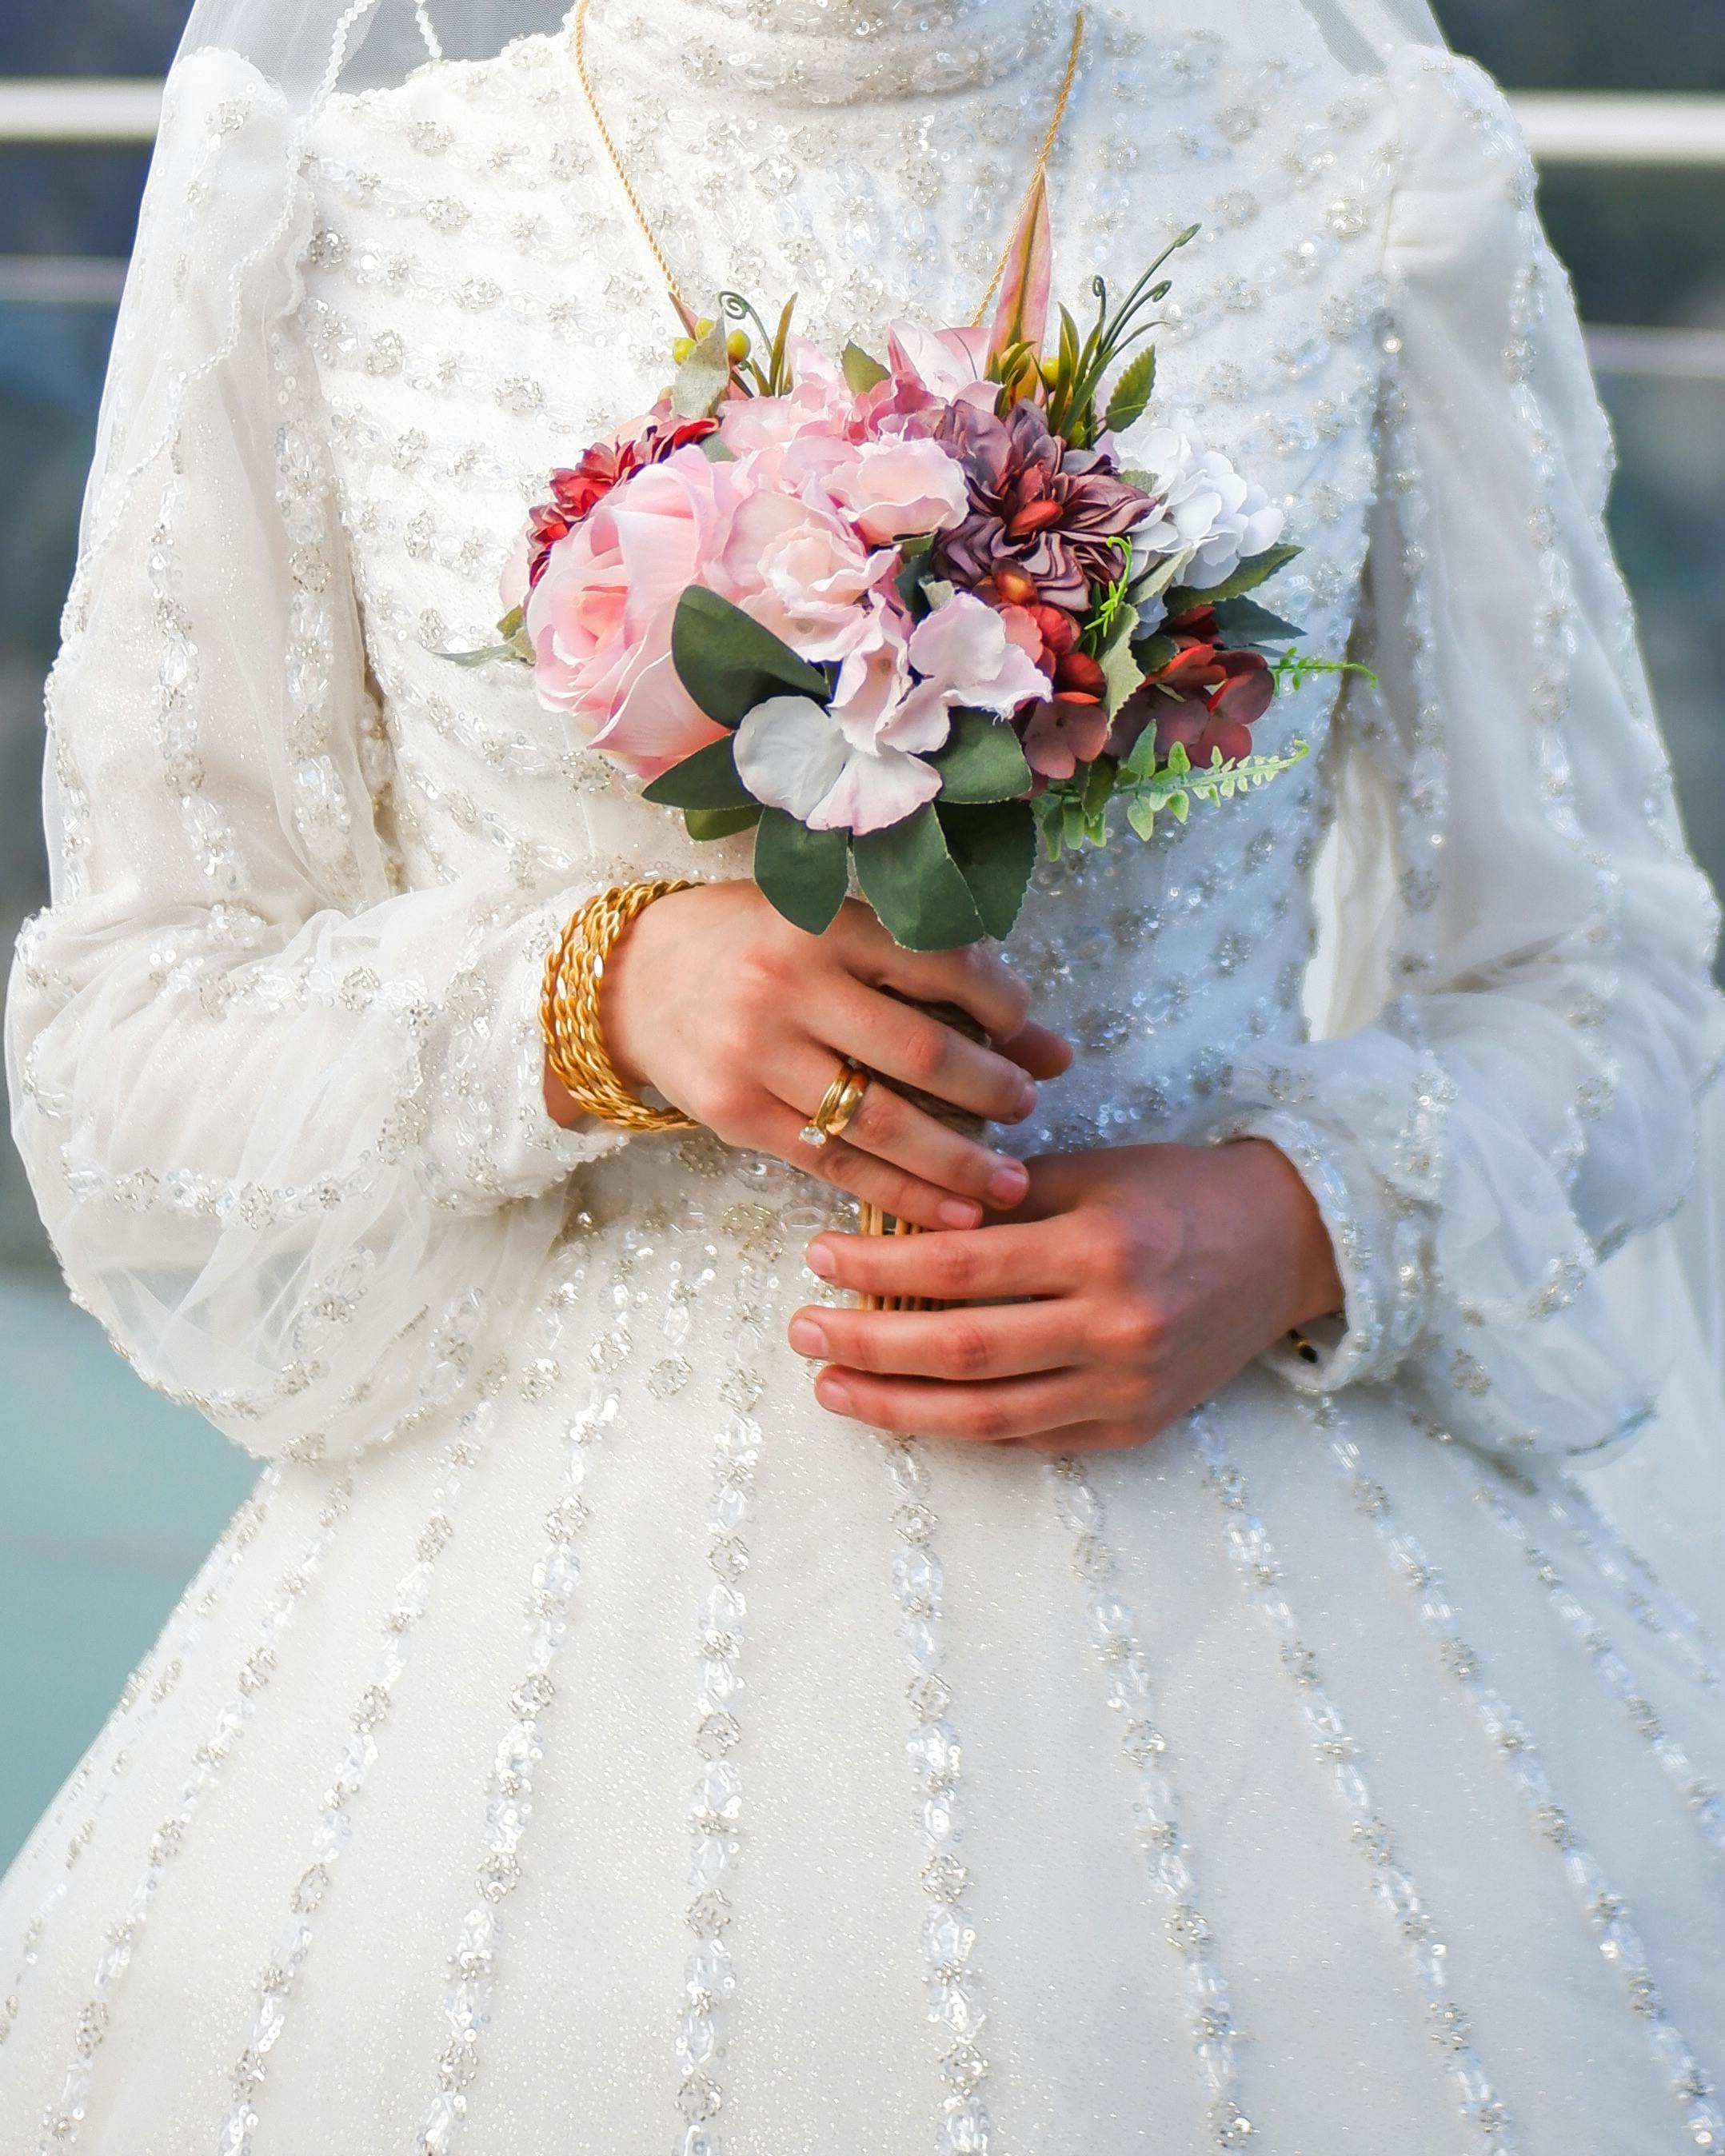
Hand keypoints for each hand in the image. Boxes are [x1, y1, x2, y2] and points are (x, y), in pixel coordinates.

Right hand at [547, 882, 1071, 1231]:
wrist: (630, 981)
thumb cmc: (753, 947)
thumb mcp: (835, 933)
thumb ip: (935, 980)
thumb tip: (1054, 1049)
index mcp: (824, 922)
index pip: (943, 966)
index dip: (1005, 1007)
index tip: (1026, 1033)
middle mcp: (788, 983)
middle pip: (922, 1053)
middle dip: (993, 1090)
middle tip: (1027, 1106)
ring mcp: (757, 1053)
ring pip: (883, 1123)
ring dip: (960, 1161)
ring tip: (1010, 1183)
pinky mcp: (737, 1113)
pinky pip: (836, 1165)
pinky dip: (902, 1194)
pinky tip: (951, 1212)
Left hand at [788, 1138, 1343, 1449]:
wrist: (1287, 1245)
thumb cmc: (1176, 1192)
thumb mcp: (1094, 1169)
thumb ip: (1002, 1199)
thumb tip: (896, 1219)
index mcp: (1102, 1245)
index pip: (963, 1263)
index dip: (879, 1268)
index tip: (817, 1258)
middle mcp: (1116, 1325)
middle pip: (962, 1349)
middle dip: (867, 1343)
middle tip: (801, 1329)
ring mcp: (1126, 1387)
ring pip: (986, 1414)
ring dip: (894, 1404)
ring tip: (832, 1384)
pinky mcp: (1132, 1426)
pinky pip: (1027, 1437)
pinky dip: (959, 1425)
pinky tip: (906, 1406)